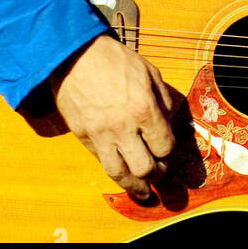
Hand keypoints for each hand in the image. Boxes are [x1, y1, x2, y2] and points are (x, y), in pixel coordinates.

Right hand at [49, 34, 180, 199]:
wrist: (75, 55)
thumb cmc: (114, 60)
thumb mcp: (149, 72)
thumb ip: (164, 99)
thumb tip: (172, 120)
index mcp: (144, 109)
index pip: (164, 146)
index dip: (169, 151)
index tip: (167, 150)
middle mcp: (123, 127)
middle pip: (145, 168)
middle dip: (157, 175)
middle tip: (159, 174)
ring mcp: (101, 134)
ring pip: (121, 175)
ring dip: (135, 188)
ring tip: (143, 193)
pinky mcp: (83, 137)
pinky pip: (101, 162)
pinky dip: (114, 171)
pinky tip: (121, 173)